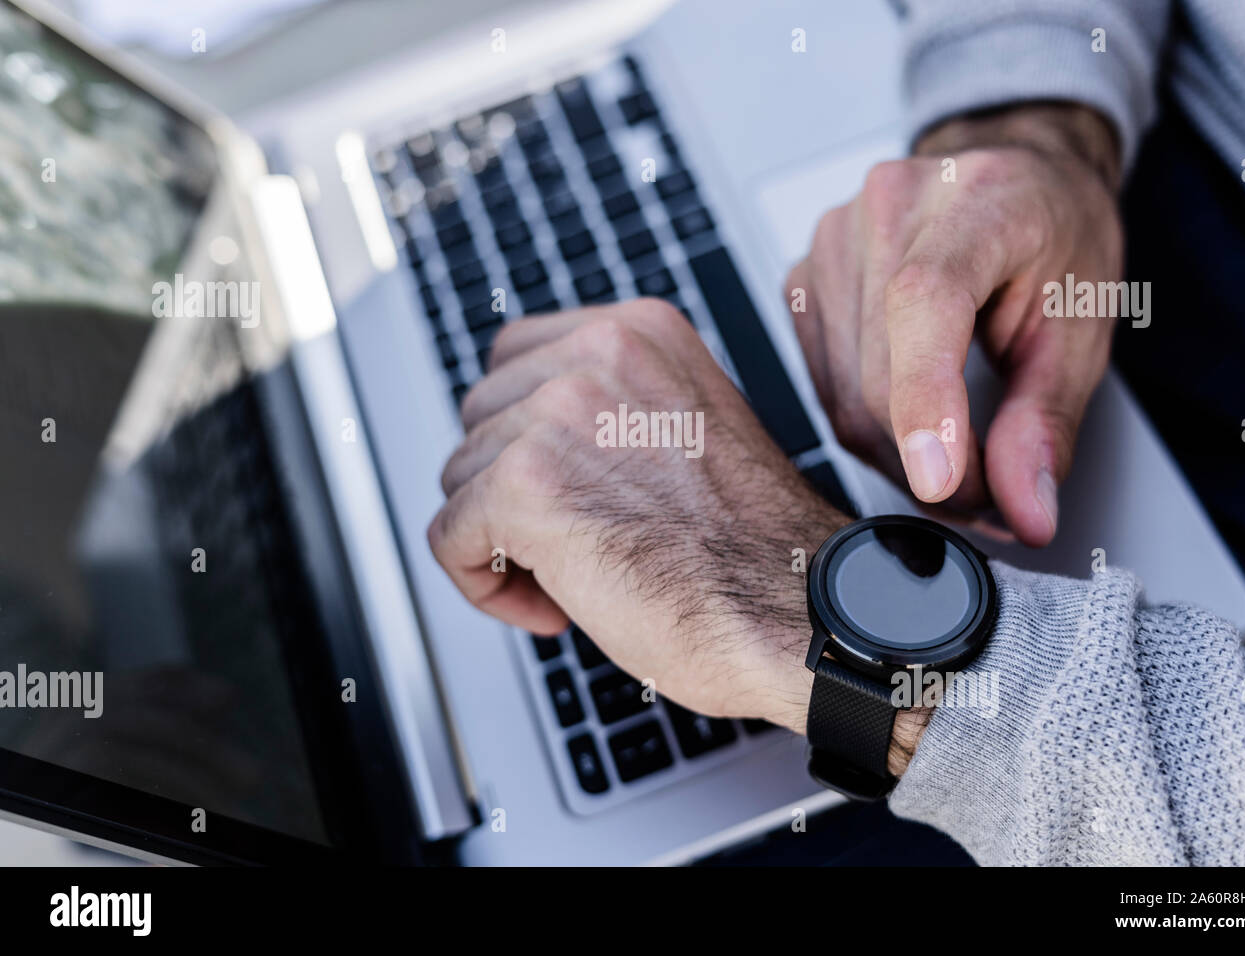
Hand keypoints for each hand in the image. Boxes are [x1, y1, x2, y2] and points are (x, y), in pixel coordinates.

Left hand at [428, 300, 847, 731]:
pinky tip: (550, 606)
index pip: (517, 356)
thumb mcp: (684, 424)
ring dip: (500, 536)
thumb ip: (613, 407)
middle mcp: (597, 353)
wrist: (795, 607)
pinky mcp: (526, 484)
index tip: (565, 484)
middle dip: (509, 485)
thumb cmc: (753, 545)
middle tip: (572, 538)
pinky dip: (483, 584)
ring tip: (572, 575)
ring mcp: (558, 413)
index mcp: (639, 331)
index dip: (523, 432)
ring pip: (461, 477)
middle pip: (480, 416)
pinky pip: (448, 536)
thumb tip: (528, 432)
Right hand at [785, 104, 1123, 545]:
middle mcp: (887, 211)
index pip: (923, 303)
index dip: (924, 402)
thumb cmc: (1052, 232)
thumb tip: (1024, 507)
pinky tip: (915, 423)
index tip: (940, 481)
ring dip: (901, 456)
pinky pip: (823, 389)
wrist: (1013, 180)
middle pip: (878, 380)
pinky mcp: (804, 282)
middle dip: (934, 465)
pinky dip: (870, 428)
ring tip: (960, 458)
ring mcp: (832, 244)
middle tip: (991, 493)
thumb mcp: (1083, 323)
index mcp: (974, 202)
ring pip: (843, 399)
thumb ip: (1048, 420)